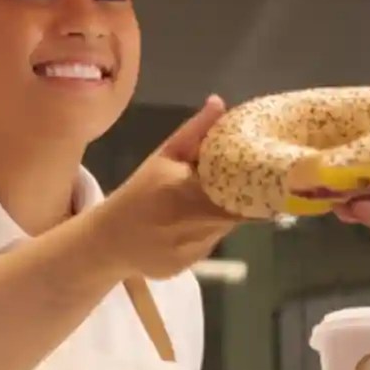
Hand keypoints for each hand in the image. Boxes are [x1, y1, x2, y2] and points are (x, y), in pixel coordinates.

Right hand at [97, 95, 239, 278]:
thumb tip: (219, 103)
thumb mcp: (163, 157)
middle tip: (235, 190)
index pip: (243, 195)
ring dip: (220, 218)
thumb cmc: (138, 192)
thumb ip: (194, 131)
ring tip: (200, 207)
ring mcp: (192, 250)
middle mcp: (196, 226)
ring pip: (222, 231)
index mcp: (191, 193)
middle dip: (240, 202)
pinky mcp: (188, 267)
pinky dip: (203, 235)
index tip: (262, 178)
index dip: (257, 189)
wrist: (107, 239)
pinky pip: (207, 246)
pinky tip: (183, 228)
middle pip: (237, 215)